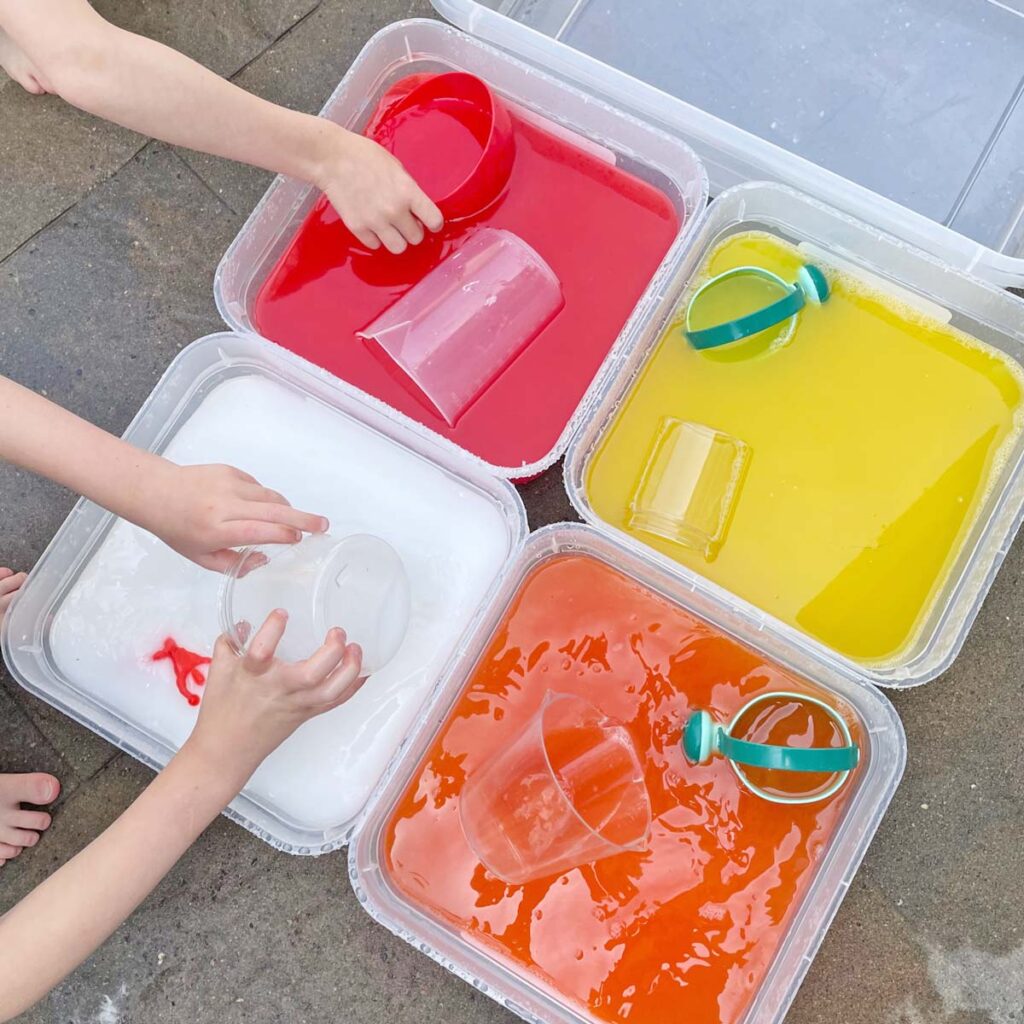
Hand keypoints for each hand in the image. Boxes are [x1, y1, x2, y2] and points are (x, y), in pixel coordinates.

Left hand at [136, 462, 327, 572]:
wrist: (157, 491)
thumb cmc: (178, 529)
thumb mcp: (201, 558)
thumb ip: (235, 564)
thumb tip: (265, 557)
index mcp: (216, 529)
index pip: (257, 530)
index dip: (282, 534)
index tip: (299, 539)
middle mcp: (225, 505)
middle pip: (272, 510)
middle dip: (302, 518)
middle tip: (324, 525)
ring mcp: (229, 484)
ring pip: (270, 496)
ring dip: (287, 508)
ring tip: (297, 520)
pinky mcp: (231, 471)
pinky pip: (259, 487)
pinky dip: (265, 498)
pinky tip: (259, 508)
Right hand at [186, 611, 363, 787]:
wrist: (226, 752)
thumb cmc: (221, 711)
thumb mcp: (218, 671)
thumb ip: (230, 642)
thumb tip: (244, 622)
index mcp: (252, 676)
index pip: (260, 652)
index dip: (273, 629)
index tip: (282, 613)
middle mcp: (278, 690)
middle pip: (311, 675)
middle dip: (330, 652)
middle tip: (337, 631)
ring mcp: (296, 705)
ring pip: (330, 691)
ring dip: (349, 669)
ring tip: (355, 648)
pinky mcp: (306, 715)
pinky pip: (335, 702)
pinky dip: (352, 686)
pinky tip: (363, 670)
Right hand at [315, 126, 443, 254]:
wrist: (331, 158)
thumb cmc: (363, 156)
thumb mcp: (396, 167)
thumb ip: (408, 189)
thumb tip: (416, 208)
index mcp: (407, 191)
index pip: (434, 220)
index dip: (434, 223)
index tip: (430, 222)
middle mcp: (394, 210)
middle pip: (416, 238)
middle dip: (412, 230)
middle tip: (403, 221)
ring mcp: (375, 221)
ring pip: (398, 248)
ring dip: (396, 239)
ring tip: (389, 227)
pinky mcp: (357, 228)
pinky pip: (375, 245)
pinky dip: (374, 238)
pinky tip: (371, 224)